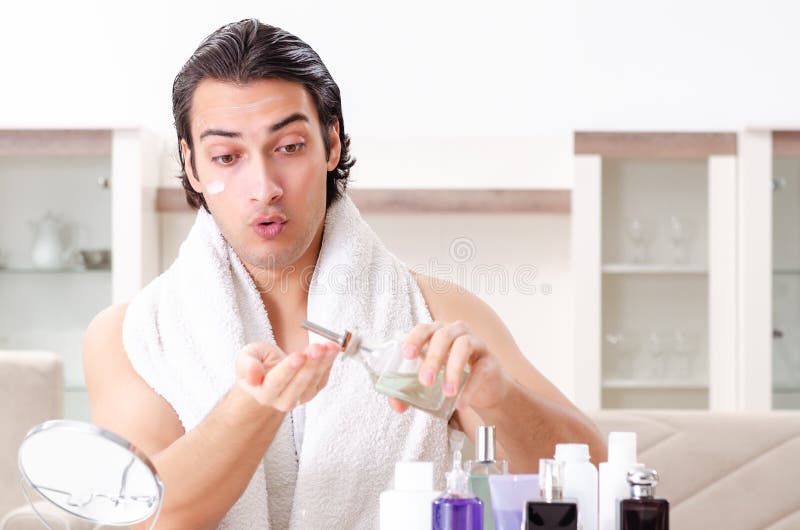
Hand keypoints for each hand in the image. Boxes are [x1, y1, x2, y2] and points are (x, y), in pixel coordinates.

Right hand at [234, 341, 338, 411]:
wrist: (267, 374)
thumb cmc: (257, 364)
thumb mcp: (245, 358)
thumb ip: (247, 366)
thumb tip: (253, 378)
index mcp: (264, 393)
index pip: (277, 382)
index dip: (288, 369)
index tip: (298, 356)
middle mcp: (282, 399)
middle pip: (299, 383)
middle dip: (310, 364)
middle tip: (318, 347)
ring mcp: (300, 397)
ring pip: (314, 381)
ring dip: (324, 362)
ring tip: (330, 346)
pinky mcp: (312, 390)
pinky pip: (323, 379)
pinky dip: (329, 364)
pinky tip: (332, 350)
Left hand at [388, 320, 511, 413]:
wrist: (485, 389)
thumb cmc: (452, 377)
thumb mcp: (431, 381)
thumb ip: (410, 391)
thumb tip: (397, 405)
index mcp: (438, 333)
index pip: (425, 328)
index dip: (415, 338)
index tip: (407, 354)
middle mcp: (457, 332)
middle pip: (443, 336)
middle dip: (433, 358)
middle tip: (425, 381)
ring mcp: (477, 344)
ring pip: (464, 345)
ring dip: (453, 369)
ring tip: (447, 393)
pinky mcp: (490, 362)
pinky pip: (481, 370)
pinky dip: (470, 387)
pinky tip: (461, 403)